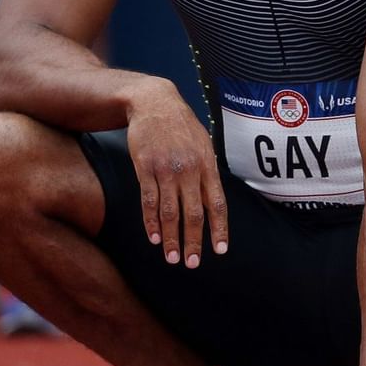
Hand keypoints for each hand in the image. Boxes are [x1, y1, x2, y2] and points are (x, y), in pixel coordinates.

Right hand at [125, 80, 226, 267]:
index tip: (220, 250)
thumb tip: (213, 200)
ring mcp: (166, 170)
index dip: (219, 229)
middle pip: (193, 214)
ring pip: (169, 212)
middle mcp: (189, 170)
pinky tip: (154, 238)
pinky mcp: (145, 168)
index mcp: (207, 165)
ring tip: (172, 258)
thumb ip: (209, 171)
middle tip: (192, 264)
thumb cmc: (182, 125)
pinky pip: (149, 200)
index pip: (217, 204)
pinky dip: (150, 222)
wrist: (154, 102)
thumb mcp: (204, 143)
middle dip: (193, 242)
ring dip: (171, 238)